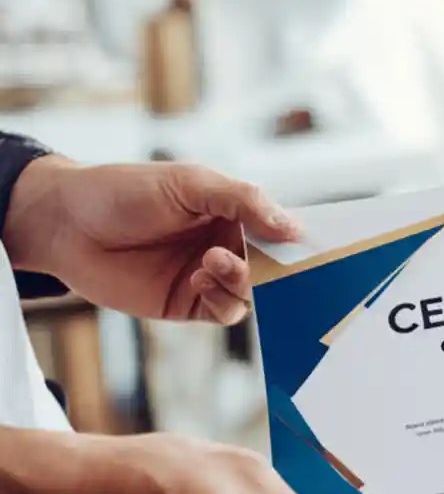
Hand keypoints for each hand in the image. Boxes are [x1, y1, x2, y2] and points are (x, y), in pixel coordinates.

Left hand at [6, 156, 298, 323]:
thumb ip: (244, 202)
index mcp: (235, 210)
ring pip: (255, 292)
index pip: (282, 226)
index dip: (304, 237)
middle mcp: (229, 243)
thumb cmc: (124, 191)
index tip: (325, 246)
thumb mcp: (191, 182)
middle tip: (282, 265)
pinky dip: (223, 297)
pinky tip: (199, 277)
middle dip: (283, 267)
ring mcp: (211, 274)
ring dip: (244, 280)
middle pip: (277, 265)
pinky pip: (226, 311)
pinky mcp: (190, 303)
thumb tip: (294, 229)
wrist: (67, 224)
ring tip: (213, 261)